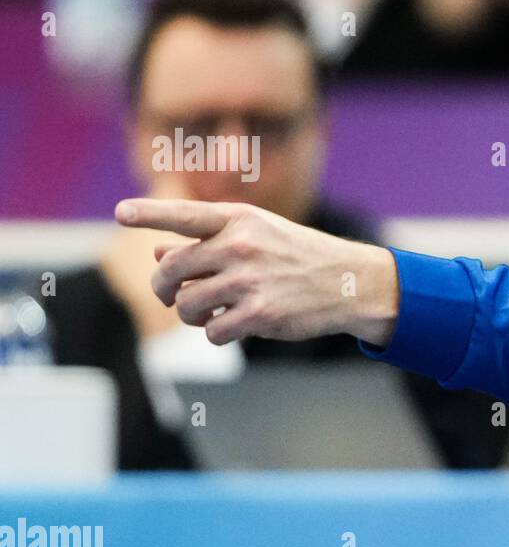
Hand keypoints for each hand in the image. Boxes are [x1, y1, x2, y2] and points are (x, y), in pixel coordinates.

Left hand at [114, 198, 398, 346]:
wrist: (348, 281)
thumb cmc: (297, 255)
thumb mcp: (257, 235)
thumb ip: (207, 242)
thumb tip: (157, 252)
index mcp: (239, 219)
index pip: (185, 214)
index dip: (150, 214)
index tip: (122, 213)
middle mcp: (241, 245)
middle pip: (171, 269)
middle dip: (161, 287)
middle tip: (169, 296)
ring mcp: (250, 280)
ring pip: (187, 305)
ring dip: (190, 315)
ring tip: (207, 313)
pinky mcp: (261, 313)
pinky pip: (212, 331)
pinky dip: (215, 333)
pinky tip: (231, 326)